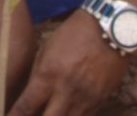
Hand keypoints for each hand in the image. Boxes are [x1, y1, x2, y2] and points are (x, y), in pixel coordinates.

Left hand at [5, 11, 126, 115]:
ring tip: (49, 114)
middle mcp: (66, 92)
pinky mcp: (101, 102)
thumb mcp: (47, 50)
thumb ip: (37, 76)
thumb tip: (28, 98)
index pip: (25, 107)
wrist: (110, 29)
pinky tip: (64, 113)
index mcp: (48, 76)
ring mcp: (86, 100)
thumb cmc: (74, 35)